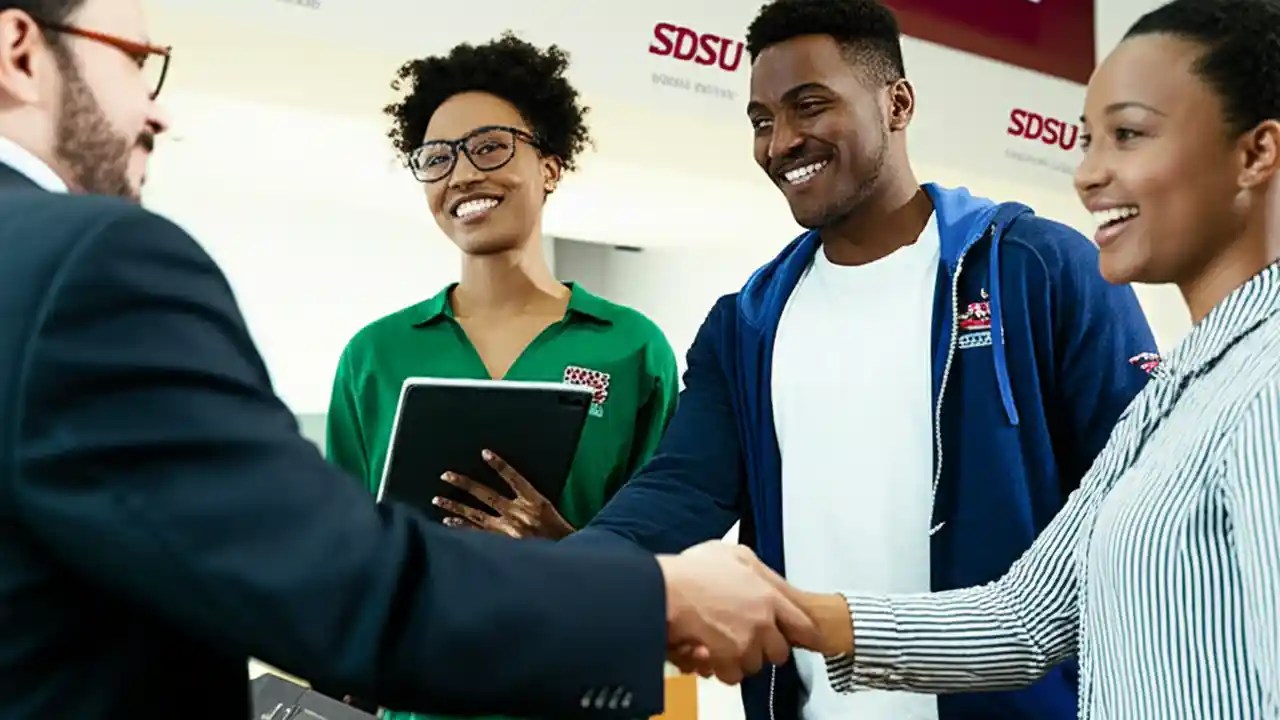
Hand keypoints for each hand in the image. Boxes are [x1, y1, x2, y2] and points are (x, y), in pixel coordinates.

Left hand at [433, 450, 574, 539]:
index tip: (484, 453)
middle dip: (464, 484)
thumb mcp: (551, 512)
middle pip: (487, 495)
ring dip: (456, 506)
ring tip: (438, 499)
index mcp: (535, 502)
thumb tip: (511, 490)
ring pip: (476, 515)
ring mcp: (507, 531)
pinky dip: (461, 528)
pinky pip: (476, 535)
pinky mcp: (502, 545)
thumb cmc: (561, 535)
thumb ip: (532, 500)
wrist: (565, 559)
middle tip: (446, 475)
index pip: (514, 478)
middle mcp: (518, 514)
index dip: (500, 465)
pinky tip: (448, 523)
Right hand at [656, 541, 822, 684]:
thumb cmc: (693, 571)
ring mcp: (746, 641)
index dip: (801, 632)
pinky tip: (711, 654)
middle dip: (765, 648)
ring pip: (755, 664)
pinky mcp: (728, 658)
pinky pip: (733, 675)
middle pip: (780, 651)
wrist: (667, 591)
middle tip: (749, 639)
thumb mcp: (733, 554)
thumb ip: (756, 569)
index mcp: (769, 595)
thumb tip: (761, 574)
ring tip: (724, 644)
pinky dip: (722, 669)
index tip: (800, 636)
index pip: (803, 624)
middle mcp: (763, 621)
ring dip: (742, 658)